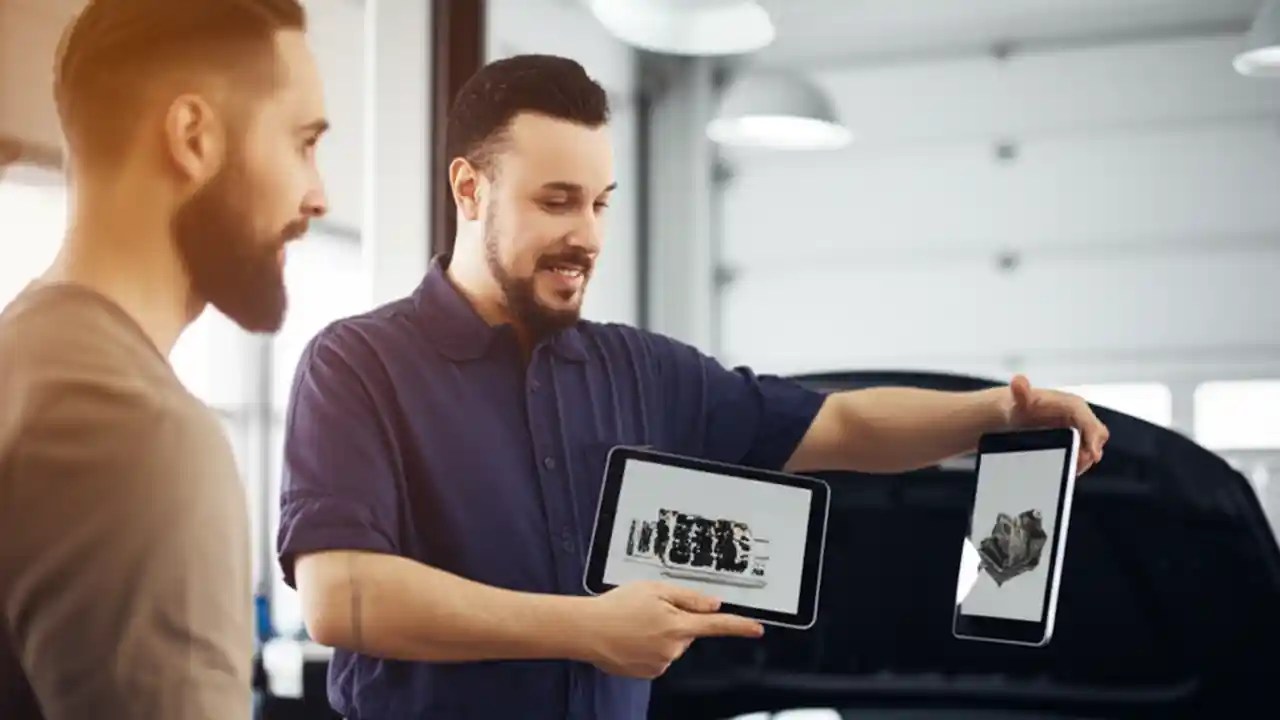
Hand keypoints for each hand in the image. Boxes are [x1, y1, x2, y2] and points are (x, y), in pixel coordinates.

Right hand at [580, 581, 763, 678]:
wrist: (586, 631)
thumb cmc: (616, 606)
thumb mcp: (654, 590)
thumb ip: (687, 597)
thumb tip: (713, 605)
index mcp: (678, 625)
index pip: (716, 626)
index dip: (739, 626)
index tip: (757, 628)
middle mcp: (673, 648)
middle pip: (688, 632)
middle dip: (675, 621)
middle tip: (650, 610)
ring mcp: (660, 664)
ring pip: (671, 645)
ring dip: (659, 634)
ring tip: (633, 624)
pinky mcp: (647, 673)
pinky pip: (657, 657)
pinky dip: (647, 647)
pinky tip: (629, 638)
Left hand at [1005, 374, 1109, 473]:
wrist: (1017, 411)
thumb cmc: (1022, 405)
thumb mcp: (1019, 400)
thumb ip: (1020, 391)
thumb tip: (1018, 381)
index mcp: (1072, 404)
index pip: (1088, 420)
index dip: (1093, 436)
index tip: (1093, 453)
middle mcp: (1080, 415)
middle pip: (1097, 434)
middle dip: (1092, 449)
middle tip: (1077, 464)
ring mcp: (1079, 428)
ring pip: (1092, 446)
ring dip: (1085, 458)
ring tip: (1071, 468)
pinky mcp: (1075, 440)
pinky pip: (1084, 453)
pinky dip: (1078, 462)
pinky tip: (1067, 468)